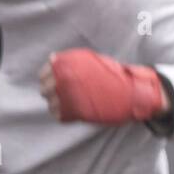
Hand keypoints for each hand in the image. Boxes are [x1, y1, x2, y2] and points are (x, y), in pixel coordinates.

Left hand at [39, 48, 167, 124]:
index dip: (48, 78)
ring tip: (69, 101)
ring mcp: (68, 96)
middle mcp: (64, 79)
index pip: (44, 73)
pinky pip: (58, 114)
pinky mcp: (75, 112)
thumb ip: (70, 60)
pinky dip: (62, 113)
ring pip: (50, 103)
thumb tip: (51, 58)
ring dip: (56, 102)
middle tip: (63, 93)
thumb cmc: (112, 75)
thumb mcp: (91, 60)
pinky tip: (72, 109)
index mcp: (68, 65)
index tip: (55, 80)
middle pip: (44, 89)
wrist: (129, 91)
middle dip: (51, 90)